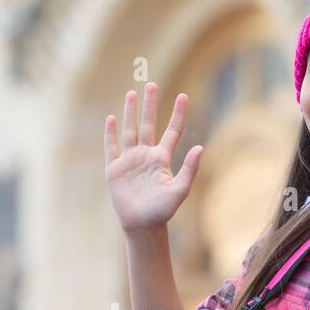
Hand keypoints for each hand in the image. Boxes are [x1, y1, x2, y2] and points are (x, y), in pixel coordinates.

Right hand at [104, 82, 203, 232]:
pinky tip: (111, 118)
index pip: (172, 131)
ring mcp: (130, 161)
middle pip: (148, 124)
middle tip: (151, 84)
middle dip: (150, 105)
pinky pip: (112, 147)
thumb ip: (189, 169)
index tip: (183, 96)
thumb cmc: (162, 211)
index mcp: (162, 159)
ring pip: (130, 131)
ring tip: (131, 93)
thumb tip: (200, 147)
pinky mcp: (115, 169)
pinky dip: (110, 133)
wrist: (142, 225)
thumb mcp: (180, 190)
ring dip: (130, 112)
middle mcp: (146, 155)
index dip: (178, 114)